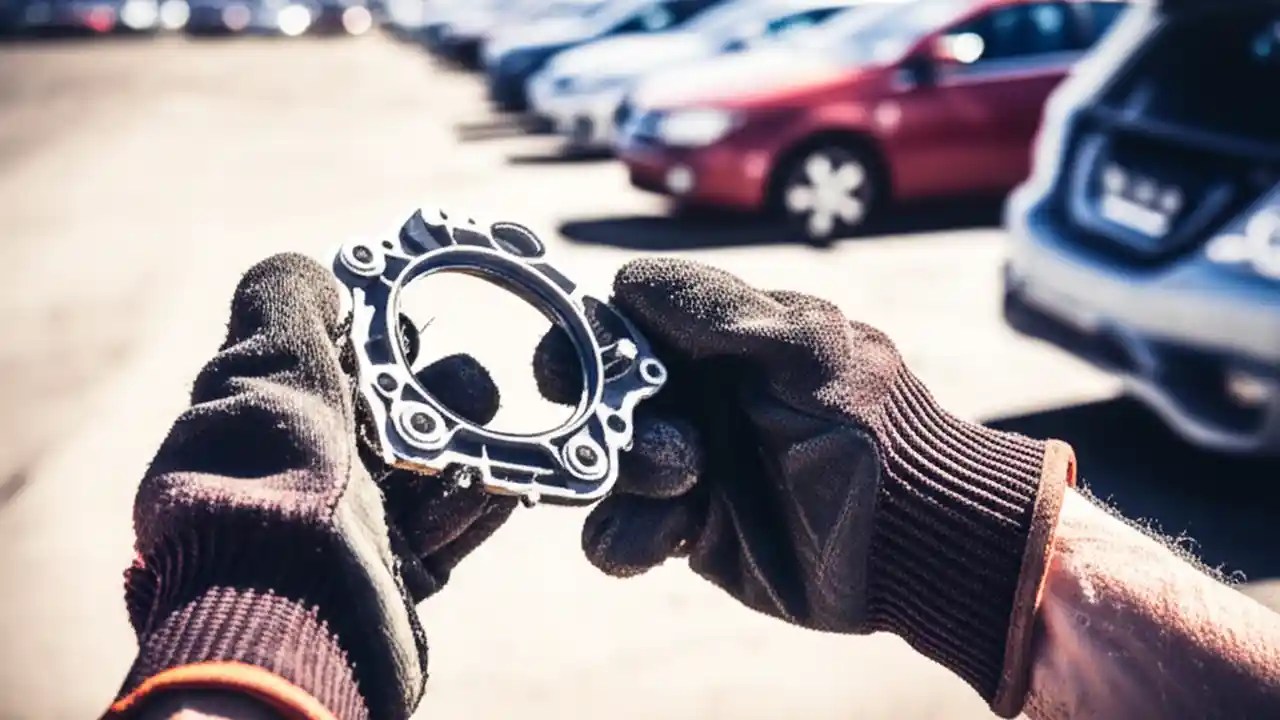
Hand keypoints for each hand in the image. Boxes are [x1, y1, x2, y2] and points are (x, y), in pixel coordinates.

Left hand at [119, 254, 511, 719]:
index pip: (340, 358)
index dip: (382, 334)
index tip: (412, 322)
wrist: (287, 611)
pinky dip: (482, 504)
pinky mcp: (398, 573)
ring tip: (490, 442)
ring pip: (435, 468)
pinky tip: (513, 484)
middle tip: (463, 386)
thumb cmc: (272, 476)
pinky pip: (453, 528)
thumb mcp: (266, 363)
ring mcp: (355, 525)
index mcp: (273, 417)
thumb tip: (315, 265)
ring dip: (470, 449)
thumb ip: (286, 301)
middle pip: (399, 412)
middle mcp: (309, 471)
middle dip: (439, 393)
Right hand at [540, 258, 1074, 717]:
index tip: (587, 359)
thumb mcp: (804, 347)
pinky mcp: (686, 533)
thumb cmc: (870, 422)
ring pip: (598, 465)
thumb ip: (718, 310)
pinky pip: (620, 534)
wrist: (914, 532)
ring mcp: (683, 467)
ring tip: (688, 480)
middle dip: (592, 408)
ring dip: (626, 472)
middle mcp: (688, 399)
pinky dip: (629, 536)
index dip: (590, 338)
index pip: (621, 324)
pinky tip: (673, 534)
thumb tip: (628, 282)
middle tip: (628, 424)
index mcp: (712, 341)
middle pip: (590, 395)